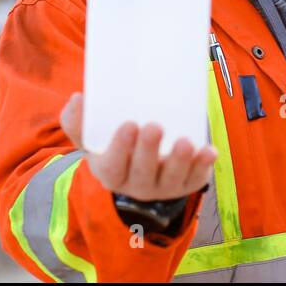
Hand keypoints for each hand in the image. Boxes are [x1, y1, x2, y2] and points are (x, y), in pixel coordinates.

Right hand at [60, 91, 217, 201]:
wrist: (137, 171)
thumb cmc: (113, 148)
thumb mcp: (92, 139)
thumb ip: (77, 122)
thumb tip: (78, 99)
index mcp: (111, 174)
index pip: (112, 167)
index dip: (120, 149)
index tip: (128, 125)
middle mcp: (137, 185)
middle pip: (143, 173)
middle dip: (149, 151)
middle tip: (154, 126)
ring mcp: (164, 187)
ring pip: (172, 179)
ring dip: (180, 161)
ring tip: (185, 142)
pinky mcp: (186, 183)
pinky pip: (195, 178)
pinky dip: (202, 165)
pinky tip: (208, 151)